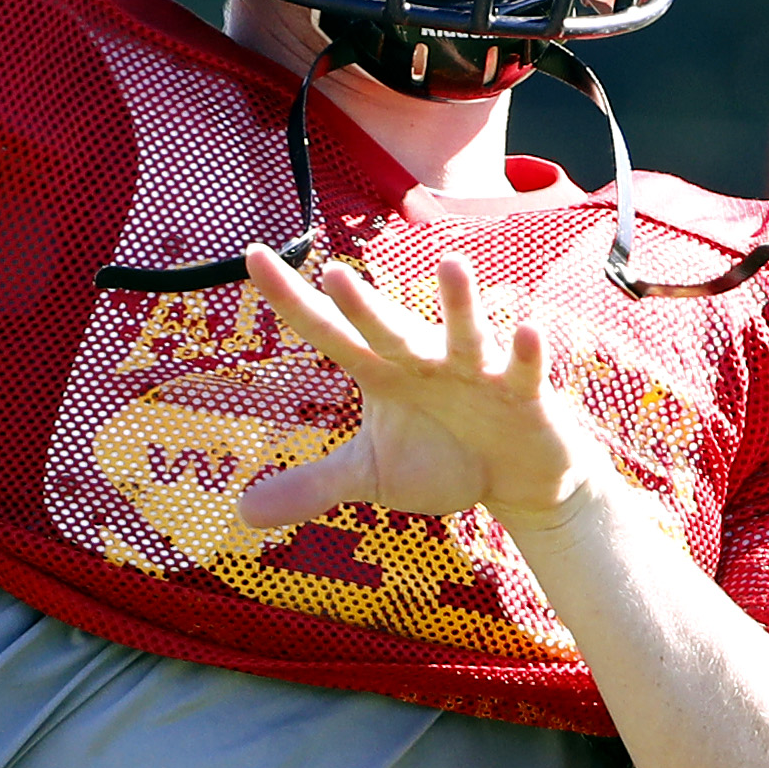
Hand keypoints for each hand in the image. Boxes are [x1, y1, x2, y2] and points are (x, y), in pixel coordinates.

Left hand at [234, 245, 610, 538]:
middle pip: (388, 332)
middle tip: (333, 274)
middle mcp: (424, 361)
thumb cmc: (442, 459)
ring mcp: (475, 373)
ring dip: (460, 303)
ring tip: (451, 264)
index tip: (253, 255)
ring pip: (465, 333)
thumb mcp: (372, 475)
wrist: (516, 478)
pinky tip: (526, 329)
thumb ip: (313, 484)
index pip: (328, 333)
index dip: (291, 300)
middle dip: (365, 307)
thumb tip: (241, 512)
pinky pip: (523, 370)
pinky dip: (526, 352)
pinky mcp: (524, 394)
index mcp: (382, 372)